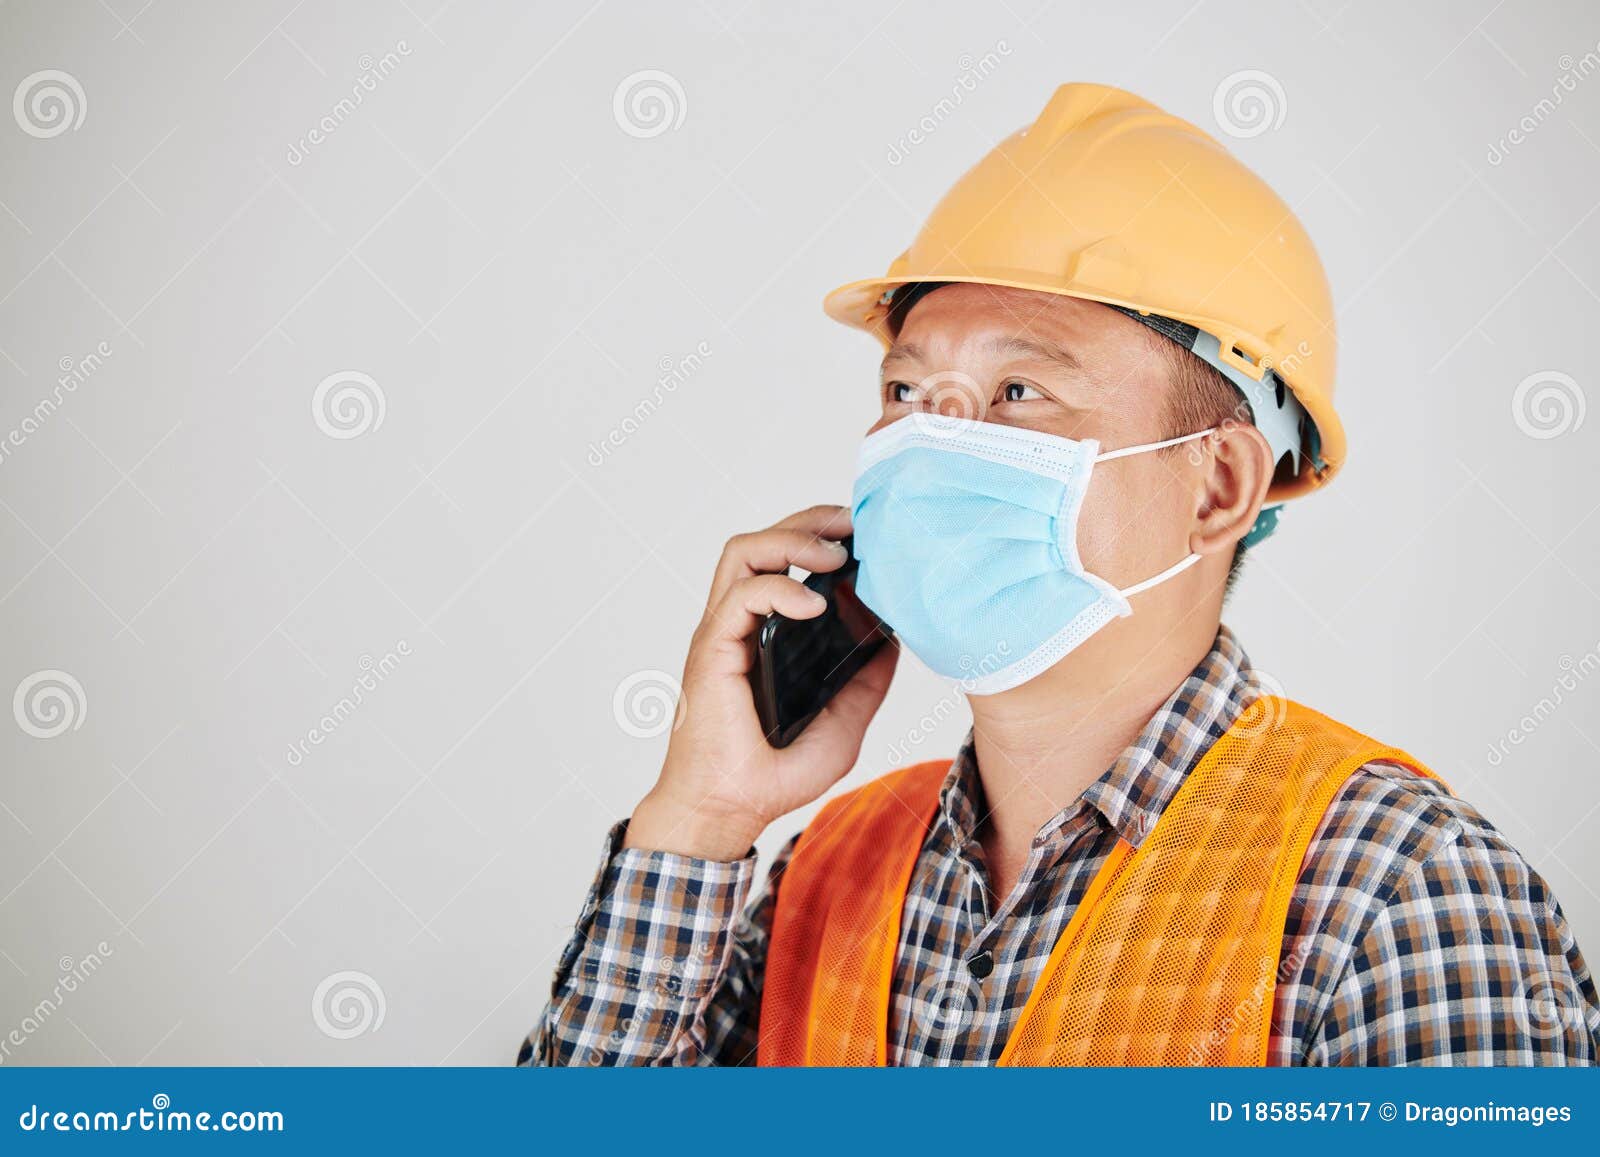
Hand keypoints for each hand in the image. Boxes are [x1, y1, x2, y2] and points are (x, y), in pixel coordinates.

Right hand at [623, 505, 897, 860]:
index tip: (863, 535)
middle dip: (809, 520)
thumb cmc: (770, 774)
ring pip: (743, 553)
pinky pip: (742, 596)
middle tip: (854, 523)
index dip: (819, 536)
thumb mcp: (842, 724)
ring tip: (836, 554)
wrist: (728, 811)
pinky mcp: (713, 650)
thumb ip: (865, 682)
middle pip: (762, 542)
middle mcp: (737, 625)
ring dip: (792, 540)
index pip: (781, 562)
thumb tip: (894, 639)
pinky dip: (781, 588)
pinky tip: (815, 604)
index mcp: (761, 634)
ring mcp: (722, 634)